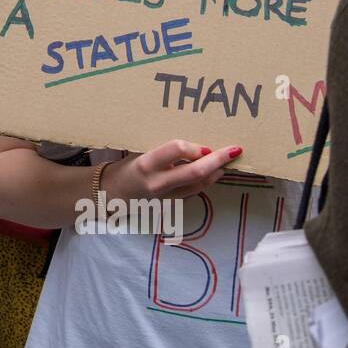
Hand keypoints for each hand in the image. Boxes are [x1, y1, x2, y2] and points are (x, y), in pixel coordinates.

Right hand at [103, 140, 241, 202]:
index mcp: (146, 164)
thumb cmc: (127, 166)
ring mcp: (165, 197)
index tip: (205, 144)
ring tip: (228, 160)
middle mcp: (156, 182)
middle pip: (195, 172)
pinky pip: (194, 192)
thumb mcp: (140, 151)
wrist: (113, 193)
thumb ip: (166, 150)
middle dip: (218, 160)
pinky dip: (207, 181)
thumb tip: (195, 143)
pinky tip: (214, 173)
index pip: (176, 150)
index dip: (194, 146)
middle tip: (235, 150)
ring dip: (217, 172)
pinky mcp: (170, 205)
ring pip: (199, 185)